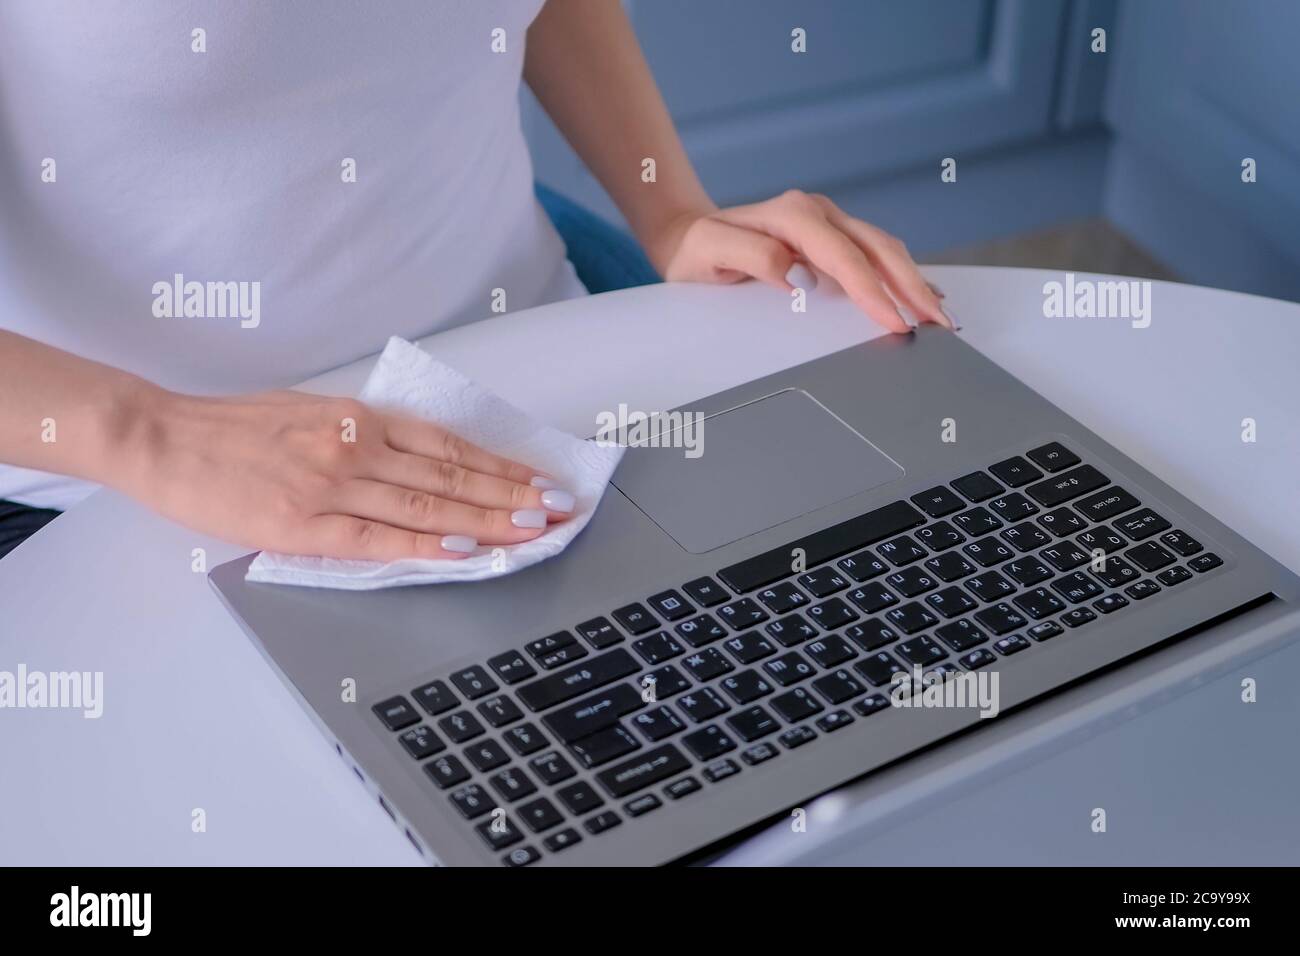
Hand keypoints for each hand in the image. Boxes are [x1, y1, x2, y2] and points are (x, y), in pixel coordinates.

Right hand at [116, 388, 574, 560]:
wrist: (164, 438)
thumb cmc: (233, 430)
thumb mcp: (311, 415)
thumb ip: (363, 436)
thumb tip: (415, 461)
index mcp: (361, 418)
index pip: (450, 446)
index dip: (501, 466)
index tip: (540, 479)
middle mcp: (357, 446)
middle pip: (453, 474)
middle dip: (513, 494)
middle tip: (560, 508)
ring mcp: (333, 484)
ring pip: (428, 504)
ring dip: (488, 519)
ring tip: (533, 529)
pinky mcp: (304, 522)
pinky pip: (379, 537)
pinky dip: (426, 544)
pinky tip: (463, 549)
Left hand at [646, 190, 952, 333]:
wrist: (689, 233)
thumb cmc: (697, 248)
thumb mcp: (711, 251)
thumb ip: (752, 256)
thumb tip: (798, 272)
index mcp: (794, 215)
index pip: (846, 259)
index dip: (875, 293)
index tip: (896, 322)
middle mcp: (817, 212)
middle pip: (878, 249)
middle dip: (912, 286)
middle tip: (939, 322)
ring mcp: (826, 220)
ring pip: (882, 248)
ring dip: (913, 279)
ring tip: (939, 312)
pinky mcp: (829, 234)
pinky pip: (873, 251)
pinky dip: (899, 272)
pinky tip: (918, 290)